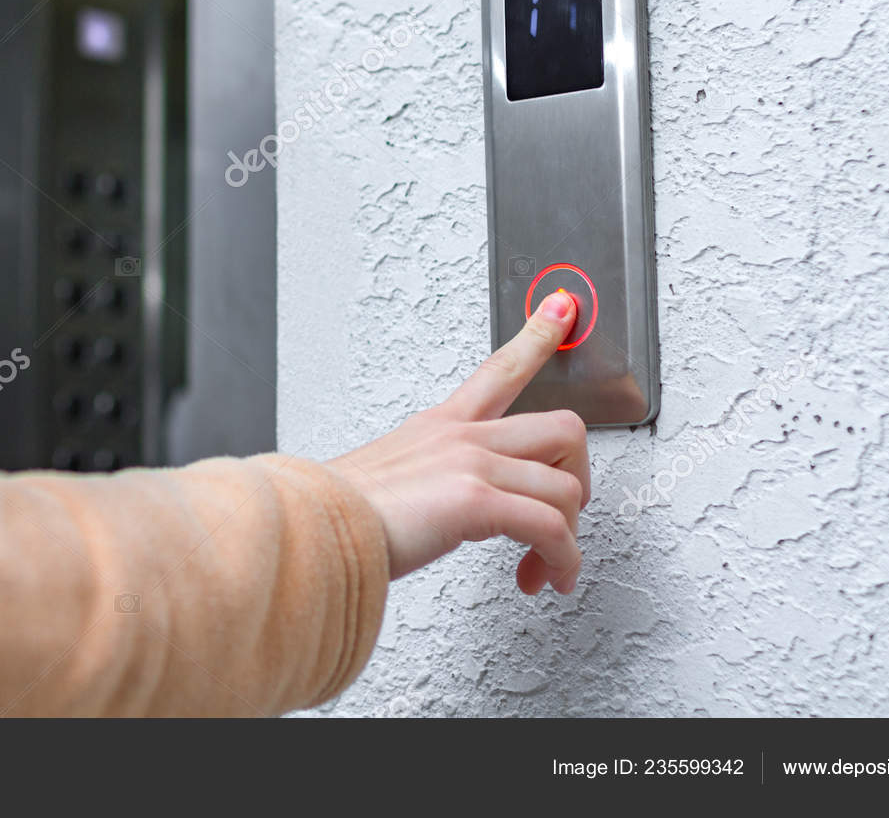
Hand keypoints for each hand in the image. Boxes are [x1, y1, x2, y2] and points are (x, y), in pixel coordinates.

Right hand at [329, 291, 588, 592]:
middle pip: (564, 428)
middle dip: (578, 479)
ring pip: (566, 487)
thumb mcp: (381, 477)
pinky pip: (552, 528)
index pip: (499, 370)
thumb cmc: (337, 514)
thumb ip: (418, 481)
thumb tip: (424, 508)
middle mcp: (461, 436)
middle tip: (562, 517)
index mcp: (440, 426)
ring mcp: (471, 464)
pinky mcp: (476, 500)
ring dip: (569, 539)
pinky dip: (563, 561)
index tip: (562, 309)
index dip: (537, 335)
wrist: (309, 528)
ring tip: (547, 568)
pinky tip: (547, 578)